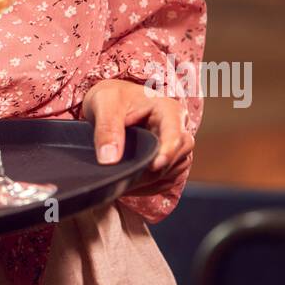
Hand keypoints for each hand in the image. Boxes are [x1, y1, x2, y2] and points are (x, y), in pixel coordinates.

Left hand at [80, 79, 193, 196]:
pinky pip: (166, 181)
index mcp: (168, 110)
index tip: (153, 166)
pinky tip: (129, 185)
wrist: (110, 104)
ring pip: (174, 172)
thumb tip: (110, 159)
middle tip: (125, 177)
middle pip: (179, 156)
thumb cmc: (111, 97)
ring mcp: (175, 147)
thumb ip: (107, 129)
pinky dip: (149, 187)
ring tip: (123, 181)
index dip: (167, 152)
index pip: (176, 134)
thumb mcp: (105, 104)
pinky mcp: (169, 162)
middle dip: (154, 170)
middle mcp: (178, 128)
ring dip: (150, 181)